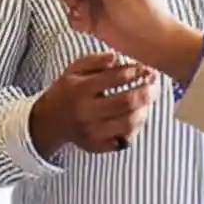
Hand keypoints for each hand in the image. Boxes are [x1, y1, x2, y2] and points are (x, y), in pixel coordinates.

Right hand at [29, 52, 159, 156]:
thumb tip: (117, 57)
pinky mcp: (97, 146)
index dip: (135, 72)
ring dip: (144, 110)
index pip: (115, 78)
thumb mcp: (74, 69)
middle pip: (126, 103)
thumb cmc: (66, 92)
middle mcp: (86, 112)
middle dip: (146, 92)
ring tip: (148, 101)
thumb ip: (96, 60)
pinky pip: (124, 139)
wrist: (49, 121)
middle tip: (155, 85)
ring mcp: (92, 132)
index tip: (145, 69)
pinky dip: (136, 127)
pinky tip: (138, 115)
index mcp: (80, 90)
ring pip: (129, 123)